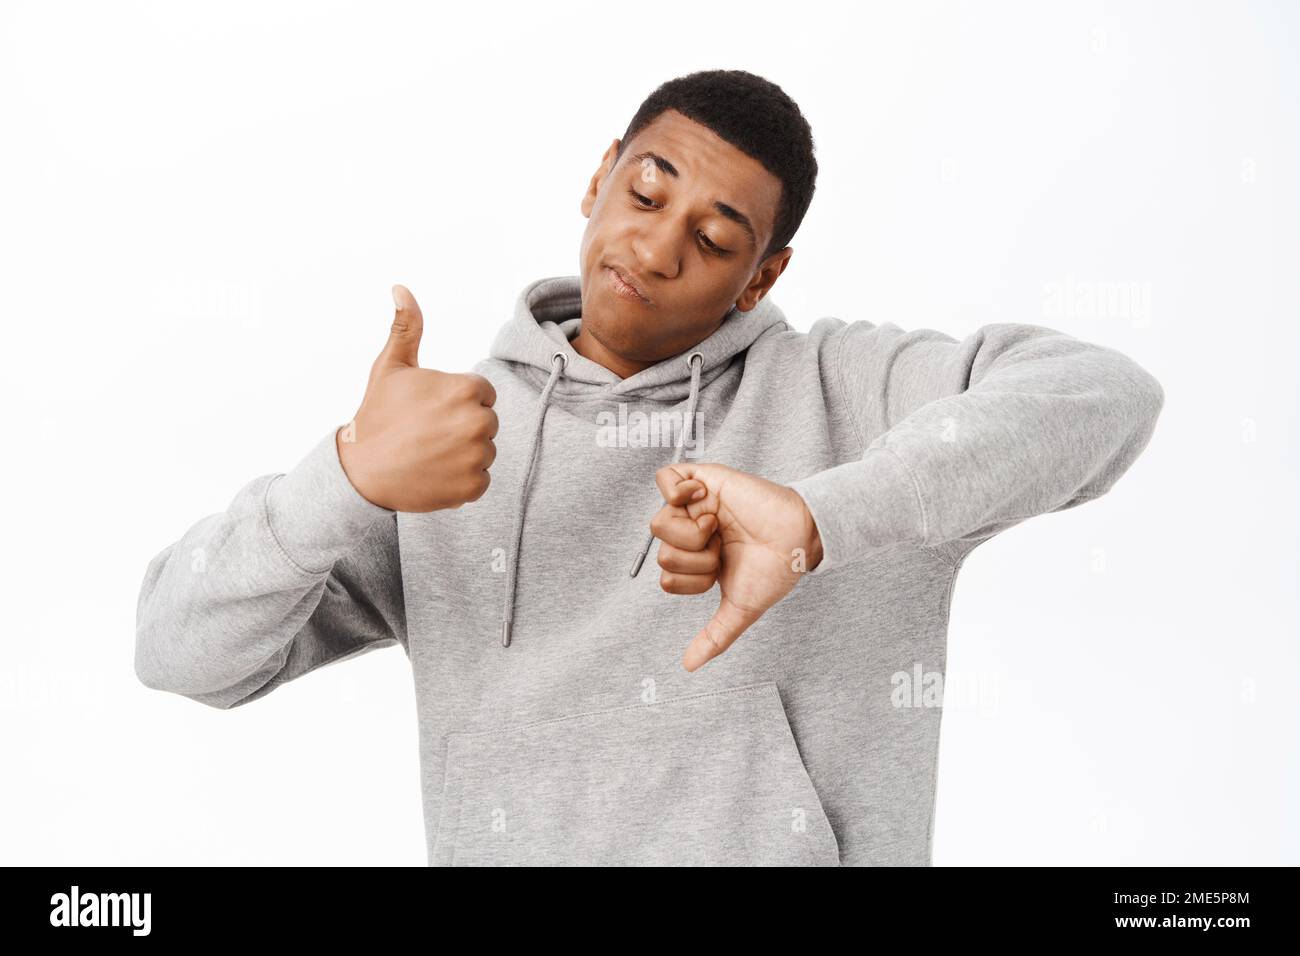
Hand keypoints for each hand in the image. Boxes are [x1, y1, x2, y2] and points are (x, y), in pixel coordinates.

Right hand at [336, 285, 498, 511]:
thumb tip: (401, 288)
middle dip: (463, 426)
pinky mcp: (474, 487)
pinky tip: (434, 474)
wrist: (360, 473)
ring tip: (429, 454)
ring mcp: (477, 457)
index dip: (456, 401)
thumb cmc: (376, 417)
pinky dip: (462, 480)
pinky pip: (481, 479)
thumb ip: (406, 327)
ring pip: (485, 451)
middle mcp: (477, 422)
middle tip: (428, 434)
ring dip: (464, 454)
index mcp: (465, 389)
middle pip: (487, 422)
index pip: (482, 393)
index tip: (431, 411)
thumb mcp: (390, 367)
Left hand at [649, 463, 823, 671]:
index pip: (667, 576)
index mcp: (697, 560)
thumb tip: (689, 667)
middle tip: (720, 548)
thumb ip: (715, 637)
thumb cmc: (773, 570)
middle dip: (693, 559)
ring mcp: (695, 505)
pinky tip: (700, 500)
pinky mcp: (703, 479)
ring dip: (689, 533)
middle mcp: (692, 533)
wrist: (797, 539)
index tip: (719, 572)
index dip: (691, 581)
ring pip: (658, 522)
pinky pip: (665, 477)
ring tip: (715, 527)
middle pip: (660, 552)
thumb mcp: (739, 608)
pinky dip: (675, 491)